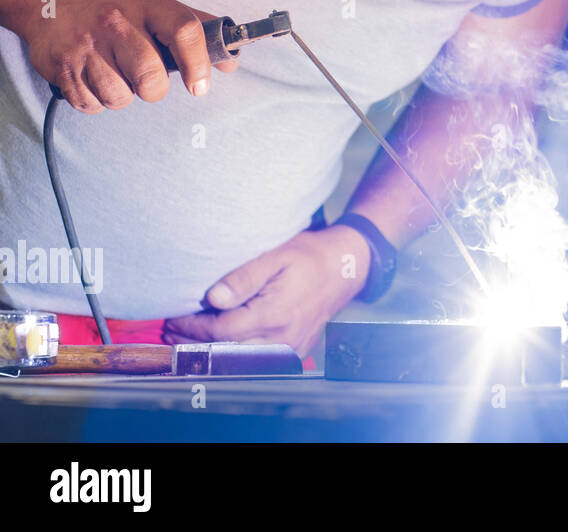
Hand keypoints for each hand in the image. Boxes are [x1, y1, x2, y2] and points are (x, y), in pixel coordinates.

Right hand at [17, 0, 235, 113]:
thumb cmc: (113, 2)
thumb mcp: (154, 0)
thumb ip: (193, 29)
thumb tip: (230, 61)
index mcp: (146, 3)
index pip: (185, 31)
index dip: (199, 63)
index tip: (199, 86)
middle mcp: (115, 23)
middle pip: (150, 76)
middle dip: (155, 88)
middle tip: (148, 79)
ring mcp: (85, 46)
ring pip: (120, 96)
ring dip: (124, 94)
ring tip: (117, 73)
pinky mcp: (61, 67)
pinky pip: (92, 104)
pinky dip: (98, 100)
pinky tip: (95, 77)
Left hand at [162, 226, 371, 357]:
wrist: (348, 266)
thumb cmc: (311, 255)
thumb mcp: (277, 254)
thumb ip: (245, 277)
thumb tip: (214, 297)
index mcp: (275, 314)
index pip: (221, 331)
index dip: (192, 327)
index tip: (174, 316)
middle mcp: (282, 337)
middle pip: (226, 353)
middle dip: (193, 345)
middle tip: (170, 332)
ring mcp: (291, 347)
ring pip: (239, 363)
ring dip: (210, 354)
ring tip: (186, 340)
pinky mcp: (295, 350)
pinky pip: (257, 362)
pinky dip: (232, 357)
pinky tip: (217, 345)